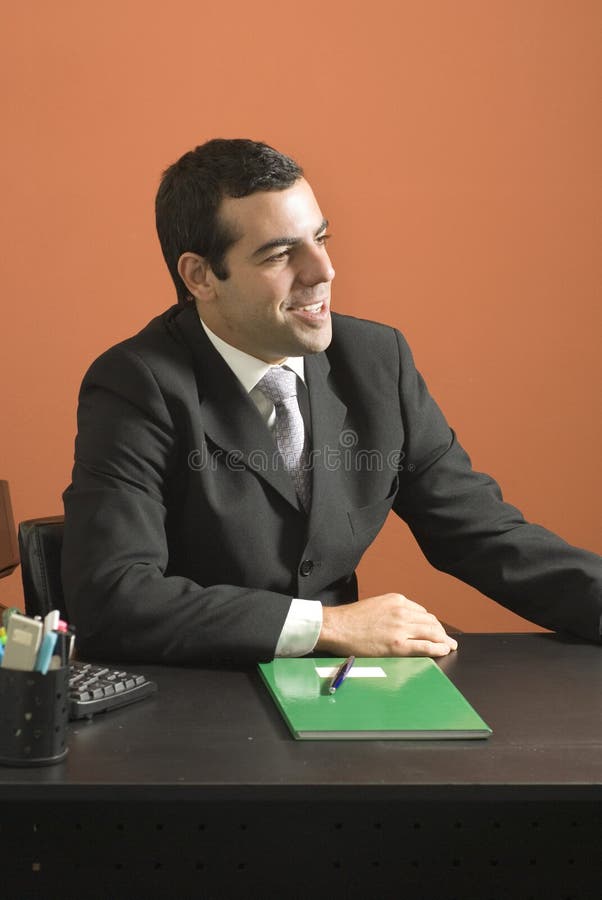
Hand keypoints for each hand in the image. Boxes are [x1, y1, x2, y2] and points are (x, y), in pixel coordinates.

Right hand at [315, 593, 457, 657]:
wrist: (337, 627)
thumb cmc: (351, 619)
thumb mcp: (376, 605)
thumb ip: (391, 610)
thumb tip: (403, 620)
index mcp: (396, 600)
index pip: (422, 612)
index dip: (431, 622)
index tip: (434, 628)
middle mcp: (402, 611)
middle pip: (431, 621)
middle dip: (441, 631)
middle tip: (447, 639)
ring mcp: (401, 628)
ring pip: (432, 632)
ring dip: (444, 640)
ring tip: (449, 646)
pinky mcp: (398, 645)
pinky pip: (425, 646)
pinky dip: (438, 648)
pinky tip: (443, 650)